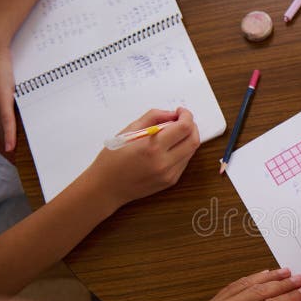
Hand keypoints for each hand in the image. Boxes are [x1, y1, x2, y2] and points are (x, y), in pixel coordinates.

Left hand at [0, 27, 17, 153]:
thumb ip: (2, 99)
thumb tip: (17, 109)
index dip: (4, 153)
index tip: (17, 163)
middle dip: (12, 156)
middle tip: (28, 167)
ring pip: (2, 134)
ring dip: (14, 150)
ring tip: (29, 161)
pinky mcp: (0, 97)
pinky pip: (6, 122)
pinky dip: (9, 136)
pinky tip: (14, 148)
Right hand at [81, 108, 199, 209]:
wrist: (106, 188)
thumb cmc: (112, 158)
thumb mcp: (128, 131)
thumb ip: (153, 118)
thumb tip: (172, 114)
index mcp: (152, 147)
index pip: (184, 128)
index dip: (186, 116)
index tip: (180, 111)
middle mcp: (164, 163)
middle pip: (193, 140)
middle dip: (192, 126)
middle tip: (181, 120)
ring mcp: (169, 174)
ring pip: (191, 151)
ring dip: (187, 138)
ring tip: (173, 133)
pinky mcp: (170, 181)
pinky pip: (184, 162)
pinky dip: (182, 150)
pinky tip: (169, 147)